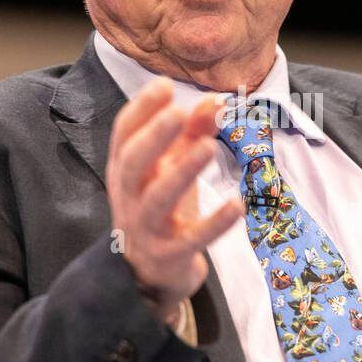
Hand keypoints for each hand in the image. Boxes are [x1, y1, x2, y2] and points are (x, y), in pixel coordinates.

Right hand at [105, 76, 243, 323]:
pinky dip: (215, 223)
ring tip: (209, 147)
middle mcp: (129, 197)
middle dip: (154, 136)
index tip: (164, 85)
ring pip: (158, 198)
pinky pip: (192, 239)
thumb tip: (216, 100)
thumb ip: (193, 135)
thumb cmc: (161, 211)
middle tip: (178, 113)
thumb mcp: (172, 170)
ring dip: (183, 171)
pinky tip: (237, 206)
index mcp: (125, 171)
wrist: (151, 276)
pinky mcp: (169, 255)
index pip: (124, 134)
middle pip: (133, 163)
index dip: (142, 109)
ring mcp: (146, 228)